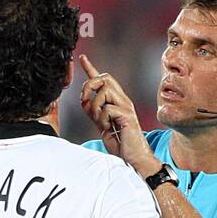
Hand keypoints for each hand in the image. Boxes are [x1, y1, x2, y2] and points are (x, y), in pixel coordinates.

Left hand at [79, 54, 159, 176]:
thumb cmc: (121, 145)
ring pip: (105, 90)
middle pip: (104, 77)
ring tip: (100, 121)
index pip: (104, 80)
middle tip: (85, 102)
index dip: (91, 68)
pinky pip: (108, 108)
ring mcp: (126, 107)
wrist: (134, 159)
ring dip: (95, 106)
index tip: (82, 58)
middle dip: (90, 86)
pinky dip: (102, 119)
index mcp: (117, 102)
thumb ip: (95, 113)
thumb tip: (85, 101)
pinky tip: (108, 128)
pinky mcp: (127, 116)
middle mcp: (123, 101)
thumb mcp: (103, 126)